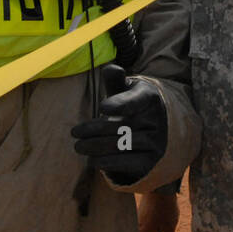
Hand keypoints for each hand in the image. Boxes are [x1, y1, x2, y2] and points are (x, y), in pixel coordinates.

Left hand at [71, 64, 167, 184]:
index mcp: (149, 97)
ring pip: (121, 145)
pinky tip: (93, 160)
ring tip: (79, 146)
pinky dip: (108, 162)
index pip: (135, 100)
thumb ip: (115, 80)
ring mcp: (156, 142)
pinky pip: (128, 163)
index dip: (121, 104)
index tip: (102, 107)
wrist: (152, 129)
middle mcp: (157, 120)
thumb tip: (110, 68)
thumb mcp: (125, 89)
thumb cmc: (130, 103)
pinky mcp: (151, 161)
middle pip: (121, 126)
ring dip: (96, 147)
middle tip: (75, 133)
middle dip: (94, 130)